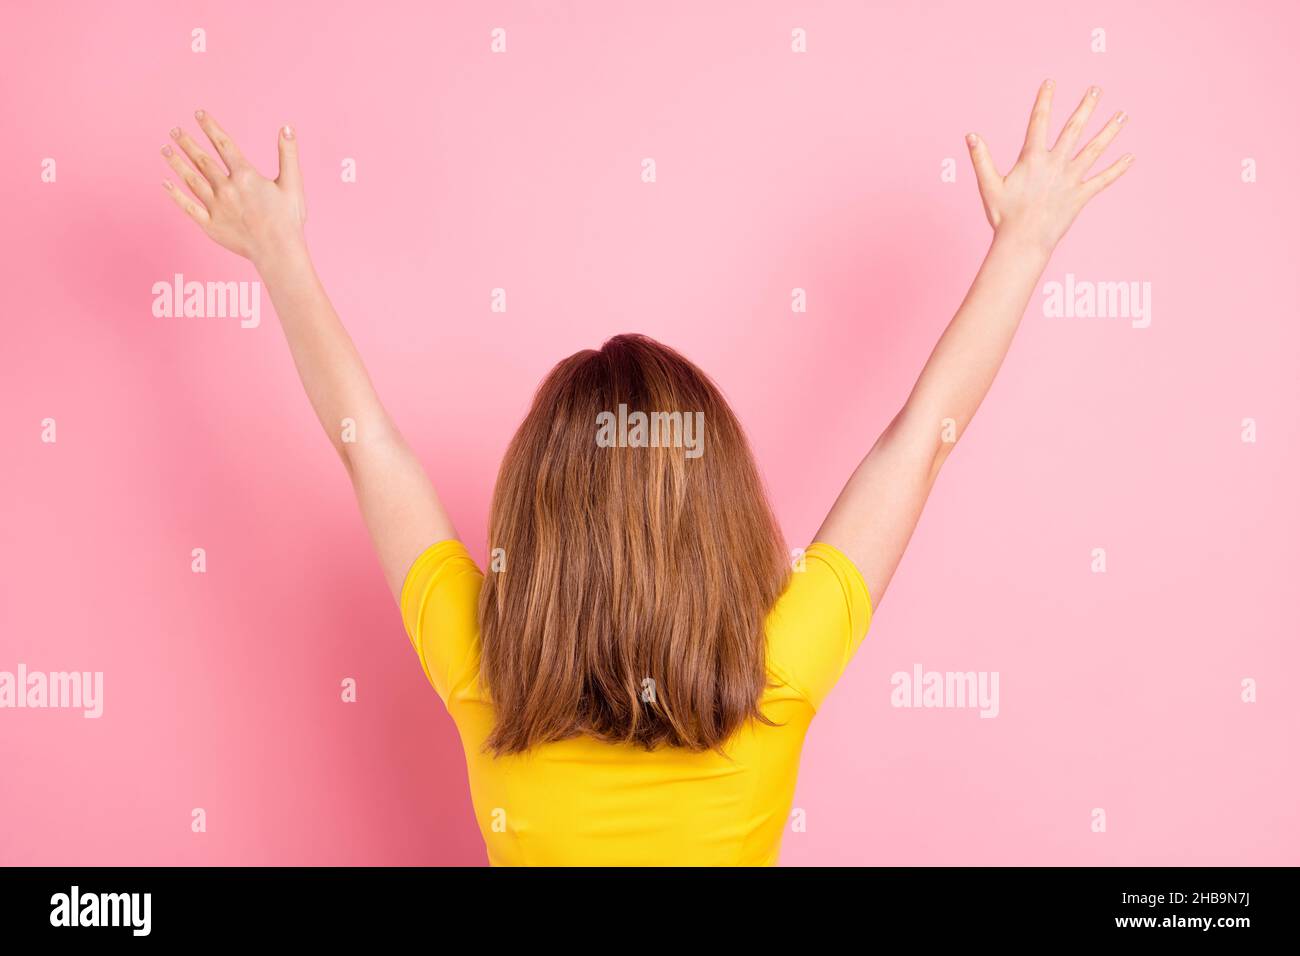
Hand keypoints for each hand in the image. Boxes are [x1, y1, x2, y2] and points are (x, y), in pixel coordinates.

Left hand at [160, 110, 306, 264]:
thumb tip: (287, 127)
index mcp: (246, 176)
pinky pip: (188, 207)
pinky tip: (165, 184)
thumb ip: (288, 154)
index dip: (210, 127)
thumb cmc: (288, 220)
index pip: (223, 144)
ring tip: (165, 149)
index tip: (198, 114)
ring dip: (177, 163)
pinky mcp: (210, 225)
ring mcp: (216, 207)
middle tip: (174, 130)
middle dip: (187, 143)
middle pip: (203, 160)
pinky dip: (175, 195)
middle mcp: (227, 188)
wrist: (278, 252)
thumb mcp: (293, 184)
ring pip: (191, 180)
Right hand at [967, 80, 1132, 252]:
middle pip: (1074, 129)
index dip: (1044, 99)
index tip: (1050, 82)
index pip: (1038, 121)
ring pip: (1094, 150)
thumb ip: (981, 158)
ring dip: (1109, 131)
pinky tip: (1130, 158)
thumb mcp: (988, 185)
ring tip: (1122, 115)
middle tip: (1096, 90)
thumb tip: (970, 135)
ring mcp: (1071, 179)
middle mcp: (1055, 164)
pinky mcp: (1080, 196)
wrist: (1023, 241)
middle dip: (1086, 107)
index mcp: (1032, 158)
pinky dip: (1117, 169)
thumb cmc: (1003, 216)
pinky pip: (1103, 180)